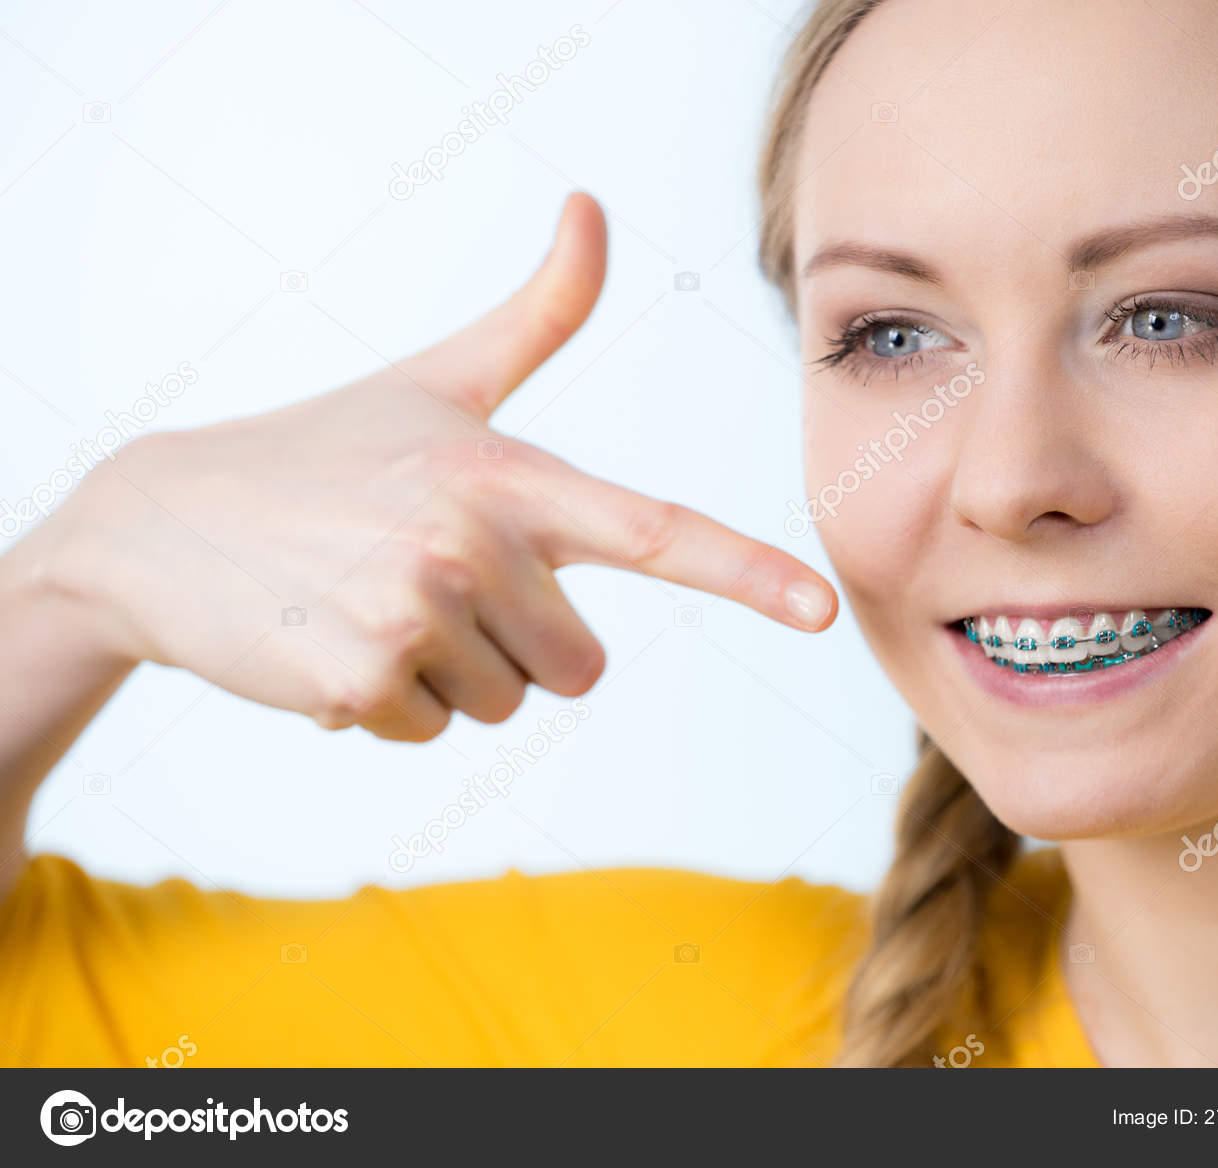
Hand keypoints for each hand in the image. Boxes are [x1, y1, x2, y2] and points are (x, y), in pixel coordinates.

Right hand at [43, 193, 835, 740]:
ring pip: (505, 703)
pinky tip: (333, 640)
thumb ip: (537, 315)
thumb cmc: (327, 450)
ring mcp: (414, 612)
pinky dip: (387, 703)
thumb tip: (590, 205)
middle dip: (520, 643)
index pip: (654, 529)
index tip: (823, 610)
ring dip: (449, 672)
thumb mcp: (436, 381)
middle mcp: (473, 540)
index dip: (748, 573)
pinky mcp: (360, 679)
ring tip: (375, 603)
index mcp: (511, 473)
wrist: (162, 524)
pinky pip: (431, 732)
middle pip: (581, 666)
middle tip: (431, 583)